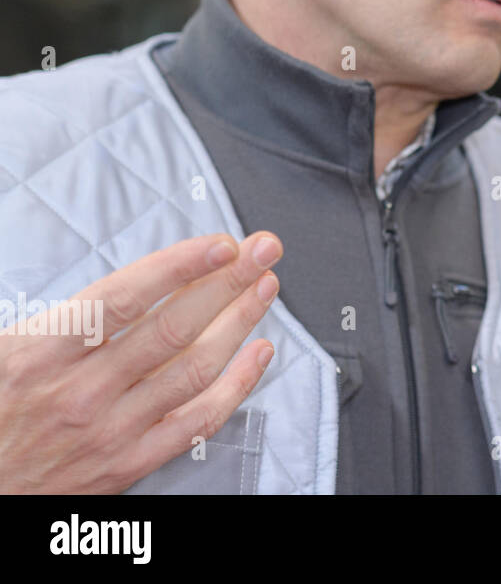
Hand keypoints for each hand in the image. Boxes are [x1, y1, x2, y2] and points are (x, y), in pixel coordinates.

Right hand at [0, 231, 282, 492]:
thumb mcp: (4, 349)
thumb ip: (62, 317)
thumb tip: (132, 279)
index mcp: (42, 353)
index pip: (124, 297)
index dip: (179, 266)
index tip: (221, 244)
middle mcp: (81, 392)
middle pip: (173, 327)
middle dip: (227, 282)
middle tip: (263, 250)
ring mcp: (110, 431)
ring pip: (194, 369)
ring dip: (238, 322)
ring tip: (266, 287)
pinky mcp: (128, 464)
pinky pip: (197, 423)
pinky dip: (237, 385)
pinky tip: (260, 352)